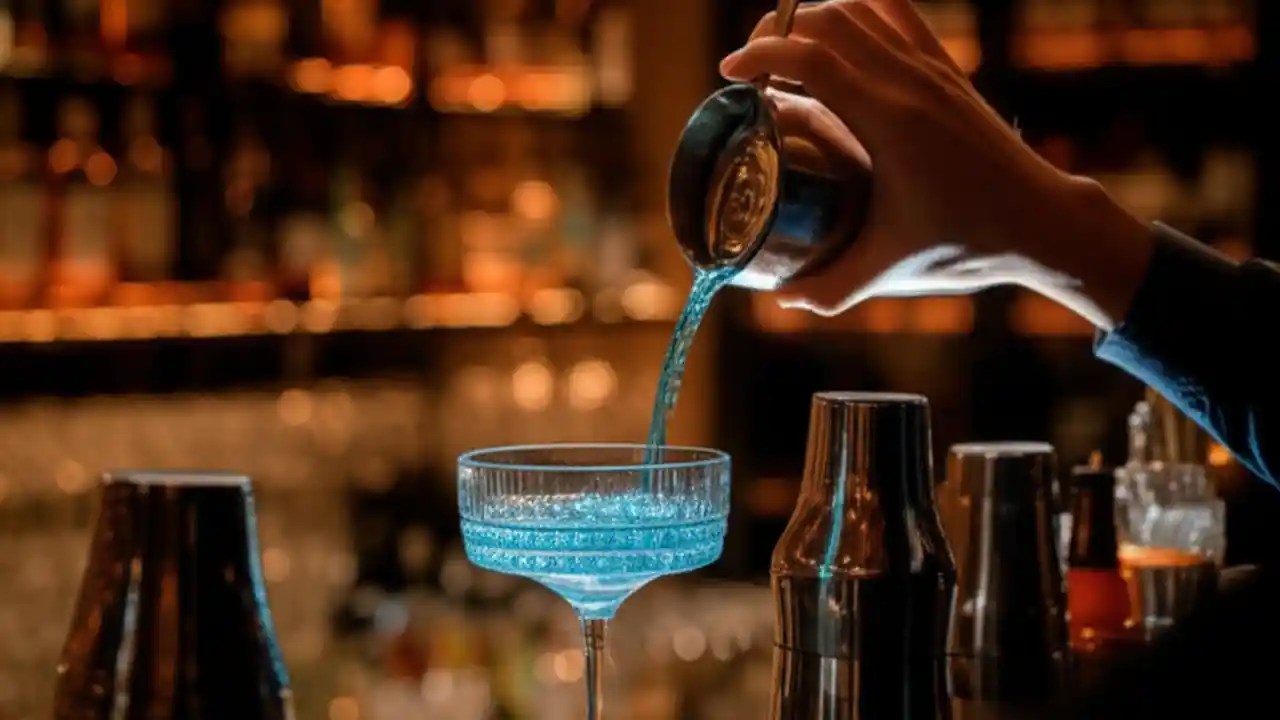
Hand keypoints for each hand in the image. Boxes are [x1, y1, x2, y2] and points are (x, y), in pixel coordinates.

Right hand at [721, 0, 1153, 328]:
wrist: (1042, 223)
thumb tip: (782, 299)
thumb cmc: (969, 245)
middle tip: (751, 65)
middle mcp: (910, 82)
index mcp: (890, 120)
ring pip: (861, 8)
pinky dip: (860, 12)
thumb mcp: (890, 269)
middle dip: (778, 30)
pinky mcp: (949, 71)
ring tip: (788, 51)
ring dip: (816, 17)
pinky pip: (897, 15)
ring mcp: (933, 70)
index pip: (812, 56)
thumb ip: (829, 288)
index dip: (762, 54)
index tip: (731, 75)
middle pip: (828, 19)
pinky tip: (841, 39)